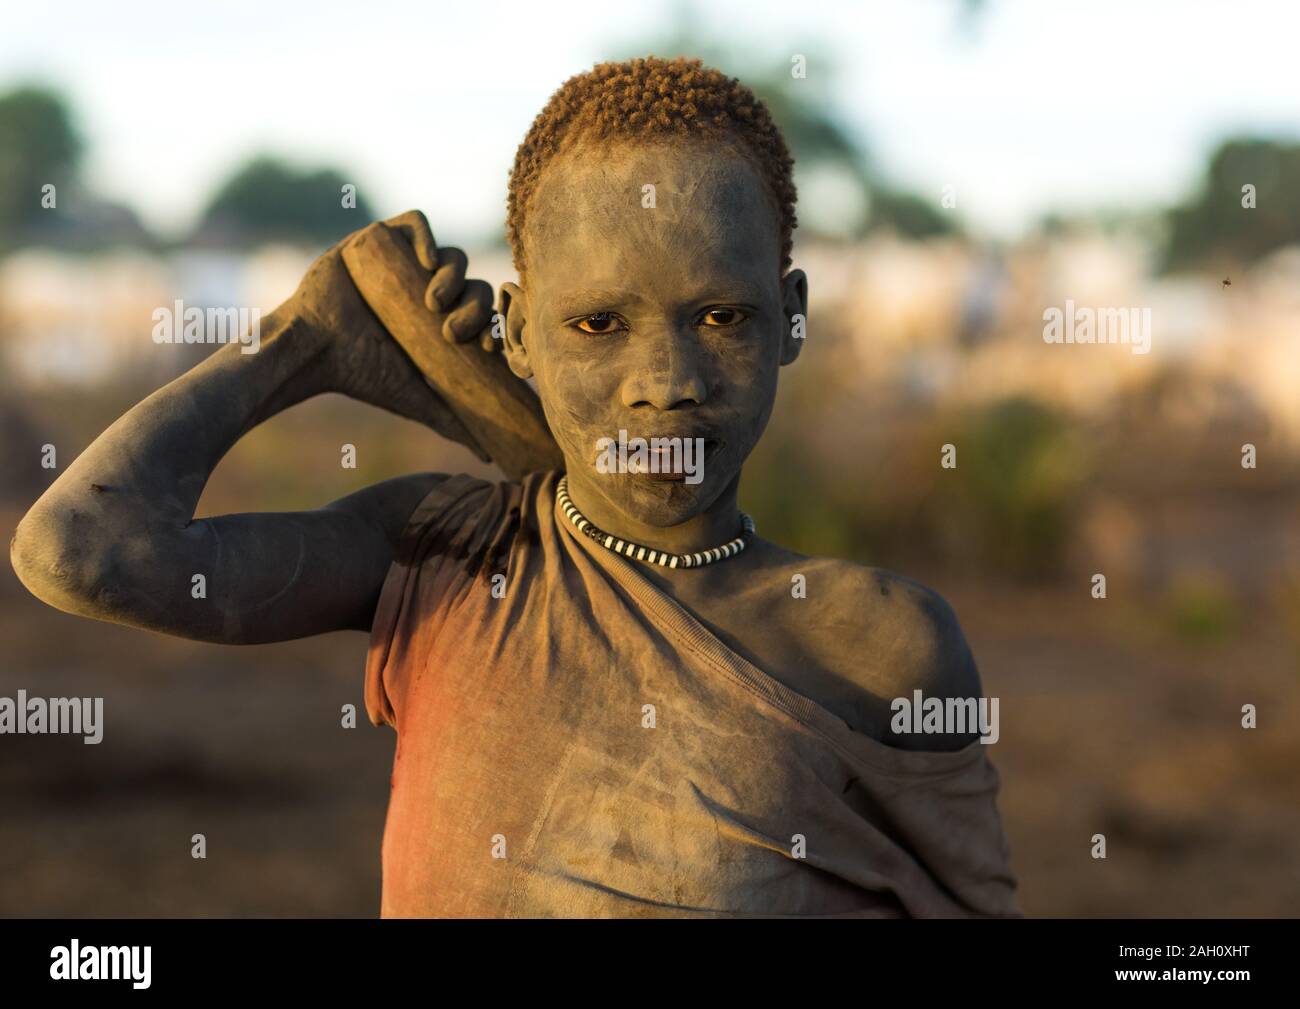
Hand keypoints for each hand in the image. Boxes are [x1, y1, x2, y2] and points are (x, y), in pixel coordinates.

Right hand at [287, 210, 496, 456]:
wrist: (314, 349)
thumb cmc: (361, 373)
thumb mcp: (415, 399)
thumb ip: (450, 420)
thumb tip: (488, 456)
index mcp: (442, 317)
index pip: (482, 309)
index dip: (492, 322)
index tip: (486, 346)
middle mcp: (425, 286)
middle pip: (471, 282)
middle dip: (472, 305)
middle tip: (452, 329)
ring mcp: (404, 260)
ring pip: (450, 255)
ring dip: (454, 275)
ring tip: (435, 302)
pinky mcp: (378, 238)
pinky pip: (416, 223)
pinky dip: (429, 237)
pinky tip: (428, 262)